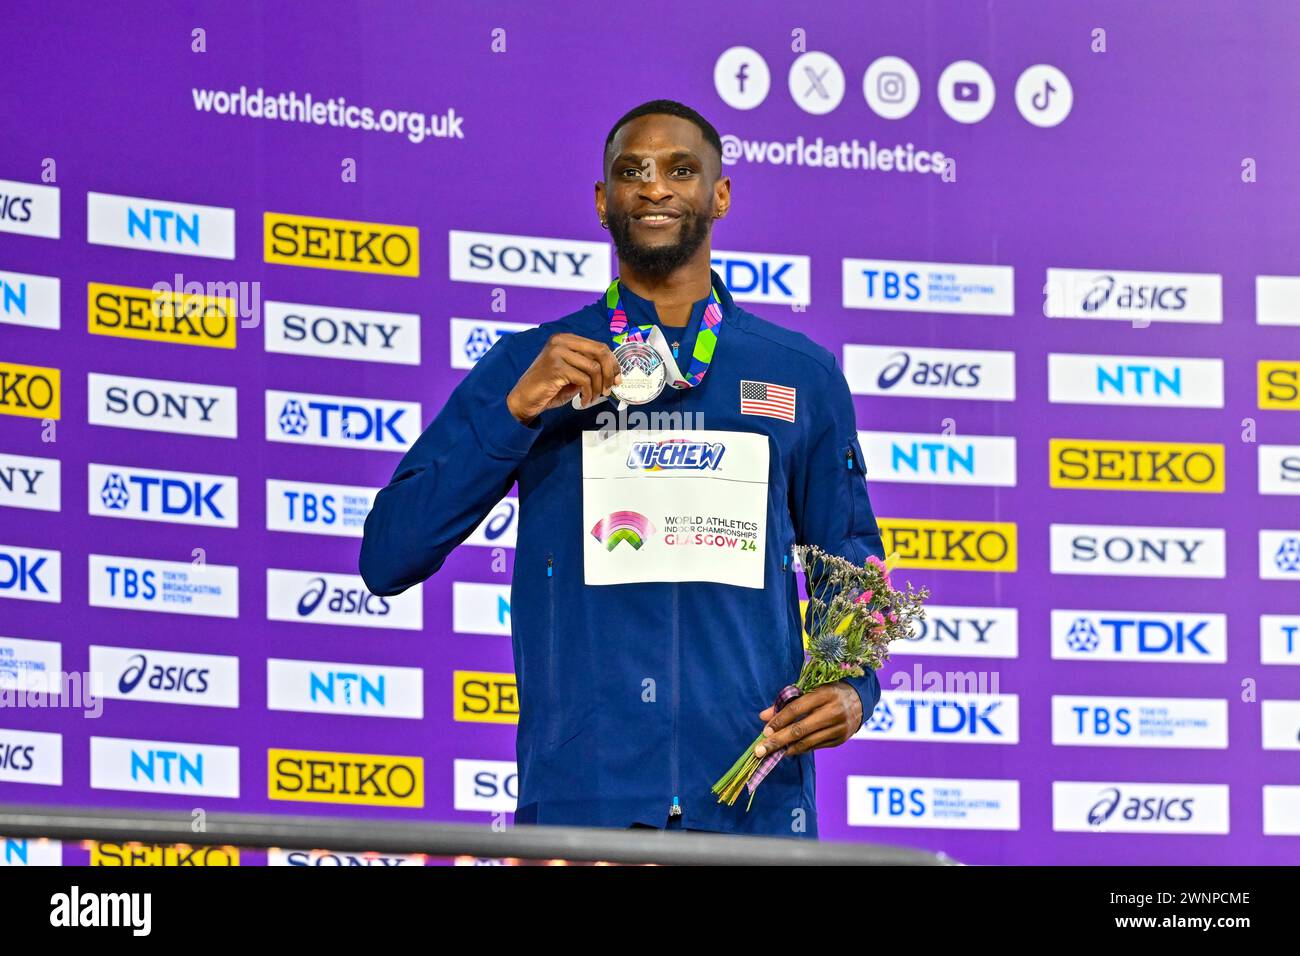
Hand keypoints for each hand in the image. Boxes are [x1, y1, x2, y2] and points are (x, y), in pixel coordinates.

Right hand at [506, 332, 622, 422]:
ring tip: (593, 398)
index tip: (617, 379)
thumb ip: (588, 367)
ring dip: (598, 388)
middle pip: (600, 352)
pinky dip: (588, 394)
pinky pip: (584, 380)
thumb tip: (614, 373)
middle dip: (609, 373)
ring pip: (594, 368)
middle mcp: (561, 341)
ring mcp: (557, 353)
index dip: (612, 363)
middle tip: (609, 389)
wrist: (524, 399)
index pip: (599, 346)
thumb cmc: (549, 387)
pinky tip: (583, 401)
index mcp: (566, 339)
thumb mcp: (572, 373)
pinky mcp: (556, 367)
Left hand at [753, 681, 862, 758]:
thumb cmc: (828, 691)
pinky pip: (815, 746)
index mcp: (824, 694)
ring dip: (787, 748)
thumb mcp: (809, 690)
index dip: (779, 720)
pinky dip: (800, 749)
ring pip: (807, 741)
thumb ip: (786, 702)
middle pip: (800, 729)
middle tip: (760, 750)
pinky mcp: (840, 739)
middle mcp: (833, 711)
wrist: (860, 700)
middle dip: (777, 741)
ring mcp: (838, 727)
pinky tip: (788, 750)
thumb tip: (763, 717)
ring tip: (771, 752)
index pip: (796, 709)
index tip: (765, 730)